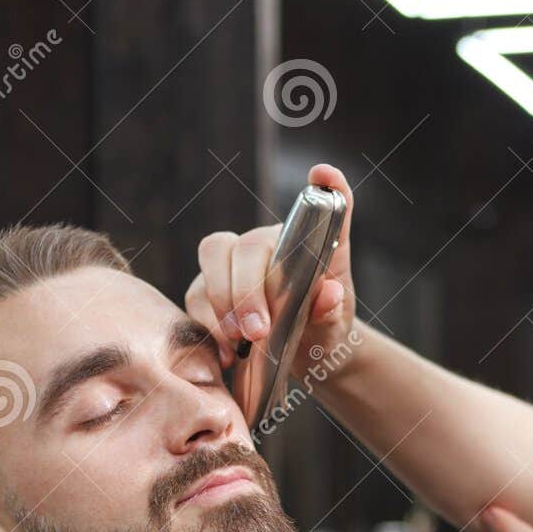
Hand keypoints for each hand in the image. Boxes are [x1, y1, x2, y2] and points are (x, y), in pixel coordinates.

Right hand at [185, 163, 357, 371]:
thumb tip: (329, 293)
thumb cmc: (324, 330)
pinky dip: (209, 326)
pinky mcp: (208, 292)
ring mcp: (231, 267)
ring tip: (241, 343)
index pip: (305, 212)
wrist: (305, 356)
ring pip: (211, 265)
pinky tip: (228, 355)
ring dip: (221, 305)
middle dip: (244, 288)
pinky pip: (196, 299)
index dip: (321, 188)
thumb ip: (332, 308)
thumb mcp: (336, 324)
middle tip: (258, 330)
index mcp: (299, 244)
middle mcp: (262, 247)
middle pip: (239, 245)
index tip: (322, 175)